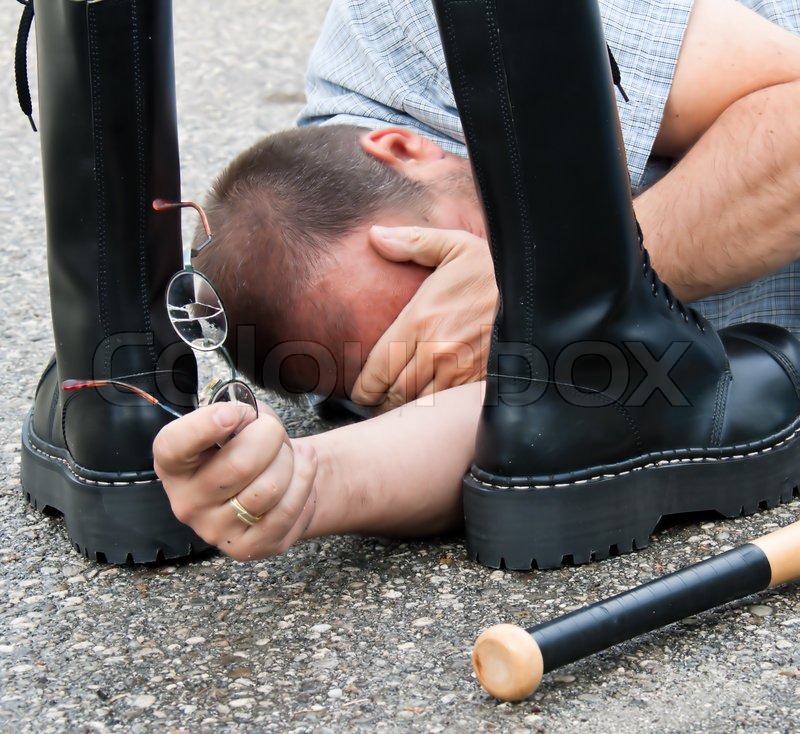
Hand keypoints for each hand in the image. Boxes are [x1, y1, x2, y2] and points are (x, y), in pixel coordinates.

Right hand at [153, 402, 317, 560]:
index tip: (233, 414)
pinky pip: (287, 511)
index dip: (205, 426)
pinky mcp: (245, 548)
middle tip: (274, 430)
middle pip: (239, 464)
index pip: (174, 446)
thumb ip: (238, 413)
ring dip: (289, 460)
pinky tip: (303, 467)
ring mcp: (213, 530)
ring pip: (269, 488)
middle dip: (270, 435)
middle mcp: (186, 501)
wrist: (267, 481)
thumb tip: (251, 419)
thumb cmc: (245, 445)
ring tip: (288, 453)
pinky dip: (304, 481)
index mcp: (173, 463)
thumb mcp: (234, 421)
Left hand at [351, 225, 496, 410]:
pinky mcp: (480, 384)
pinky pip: (447, 408)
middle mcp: (435, 350)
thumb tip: (375, 236)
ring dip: (408, 409)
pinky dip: (435, 411)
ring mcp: (459, 371)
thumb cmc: (495, 270)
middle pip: (394, 393)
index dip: (365, 388)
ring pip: (419, 406)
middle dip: (383, 401)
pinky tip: (433, 410)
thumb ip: (412, 242)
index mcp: (419, 319)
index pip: (376, 370)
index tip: (363, 391)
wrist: (541, 291)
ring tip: (402, 408)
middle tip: (379, 402)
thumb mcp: (454, 246)